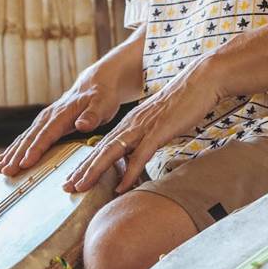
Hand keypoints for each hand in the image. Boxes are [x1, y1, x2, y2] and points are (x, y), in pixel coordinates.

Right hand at [0, 69, 121, 176]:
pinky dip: (15, 148)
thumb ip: (92, 116)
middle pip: (30, 138)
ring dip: (12, 153)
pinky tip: (4, 158)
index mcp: (62, 114)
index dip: (35, 150)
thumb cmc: (102, 96)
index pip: (46, 134)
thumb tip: (81, 125)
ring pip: (25, 138)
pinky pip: (27, 137)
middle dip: (16, 155)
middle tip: (5, 172)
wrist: (96, 82)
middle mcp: (49, 116)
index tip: (24, 164)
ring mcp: (44, 119)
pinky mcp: (44, 122)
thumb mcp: (103, 104)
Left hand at [64, 56, 222, 193]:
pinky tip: (120, 188)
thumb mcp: (159, 124)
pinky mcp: (158, 131)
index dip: (86, 163)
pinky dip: (129, 172)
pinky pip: (140, 155)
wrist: (202, 81)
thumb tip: (137, 159)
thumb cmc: (184, 103)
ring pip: (112, 152)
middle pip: (100, 150)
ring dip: (94, 171)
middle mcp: (131, 125)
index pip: (102, 146)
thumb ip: (146, 140)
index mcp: (130, 123)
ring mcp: (143, 128)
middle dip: (81, 170)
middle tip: (65, 187)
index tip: (73, 179)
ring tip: (80, 187)